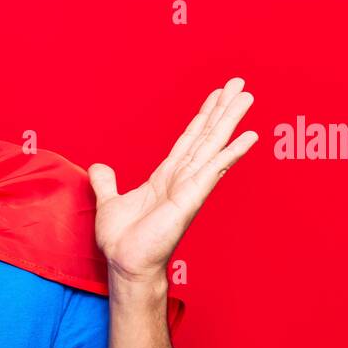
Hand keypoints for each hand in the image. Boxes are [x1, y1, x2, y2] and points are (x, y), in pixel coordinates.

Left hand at [89, 77, 257, 285]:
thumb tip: (97, 168)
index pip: (188, 140)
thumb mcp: (109, 202)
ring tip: (247, 97)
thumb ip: (106, 183)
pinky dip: (232, 152)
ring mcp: (190, 187)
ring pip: (213, 145)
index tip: (217, 96)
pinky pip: (214, 169)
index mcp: (166, 177)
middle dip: (222, 110)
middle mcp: (182, 179)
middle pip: (206, 136)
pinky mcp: (191, 197)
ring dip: (230, 121)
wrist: (125, 263)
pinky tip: (250, 135)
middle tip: (240, 84)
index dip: (202, 117)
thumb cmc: (122, 241)